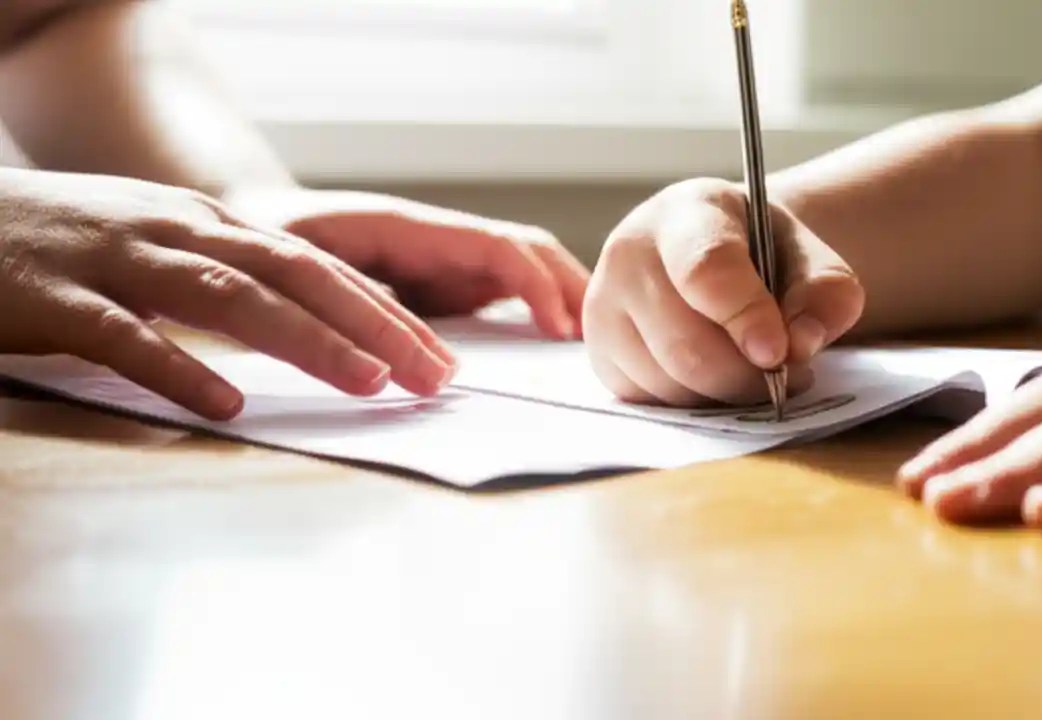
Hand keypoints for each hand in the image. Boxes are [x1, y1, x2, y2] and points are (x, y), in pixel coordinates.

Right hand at [0, 170, 454, 419]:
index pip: (318, 268)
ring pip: (229, 296)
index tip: (440, 357)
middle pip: (295, 275)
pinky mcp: (56, 299)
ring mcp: (118, 260)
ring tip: (368, 381)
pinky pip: (123, 335)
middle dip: (374, 326)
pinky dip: (177, 368)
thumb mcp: (168, 248)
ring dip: (306, 340)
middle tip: (434, 377)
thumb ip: (235, 279)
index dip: (384, 312)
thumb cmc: (75, 245)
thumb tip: (317, 325)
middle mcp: (178, 233)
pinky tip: (223, 405)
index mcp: (210, 225)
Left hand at [224, 187, 589, 338]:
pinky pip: (500, 298)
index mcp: (407, 227)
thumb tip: (409, 344)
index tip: (560, 326)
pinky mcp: (444, 287)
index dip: (535, 283)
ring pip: (522, 274)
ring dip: (559, 305)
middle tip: (599, 342)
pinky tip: (544, 357)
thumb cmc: (269, 242)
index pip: (494, 245)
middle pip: (526, 252)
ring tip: (587, 353)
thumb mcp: (295, 267)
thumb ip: (349, 298)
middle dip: (569, 289)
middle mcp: (438, 241)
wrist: (253, 225)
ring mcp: (445, 262)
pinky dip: (532, 320)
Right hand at [582, 178, 863, 405]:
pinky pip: (652, 402)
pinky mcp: (600, 354)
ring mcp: (604, 306)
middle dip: (746, 375)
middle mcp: (628, 254)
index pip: (705, 269)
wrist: (713, 259)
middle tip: (789, 375)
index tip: (779, 353)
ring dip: (726, 395)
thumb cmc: (761, 254)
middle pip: (685, 342)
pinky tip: (718, 379)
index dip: (744, 316)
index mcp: (684, 214)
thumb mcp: (808, 256)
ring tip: (758, 372)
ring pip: (669, 381)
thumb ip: (825, 291)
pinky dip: (696, 404)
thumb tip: (801, 342)